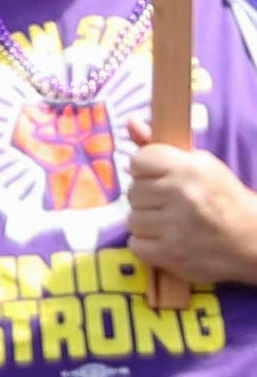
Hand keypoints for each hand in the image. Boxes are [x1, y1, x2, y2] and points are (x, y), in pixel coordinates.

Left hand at [129, 141, 256, 287]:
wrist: (253, 242)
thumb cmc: (224, 199)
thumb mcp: (201, 166)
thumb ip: (161, 147)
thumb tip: (131, 123)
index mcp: (190, 169)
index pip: (139, 160)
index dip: (146, 170)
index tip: (160, 178)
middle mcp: (181, 195)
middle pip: (133, 191)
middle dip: (149, 198)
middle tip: (172, 205)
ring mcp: (175, 227)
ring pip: (132, 219)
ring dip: (148, 223)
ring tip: (173, 224)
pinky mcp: (170, 254)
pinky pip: (135, 244)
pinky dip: (148, 245)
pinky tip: (168, 241)